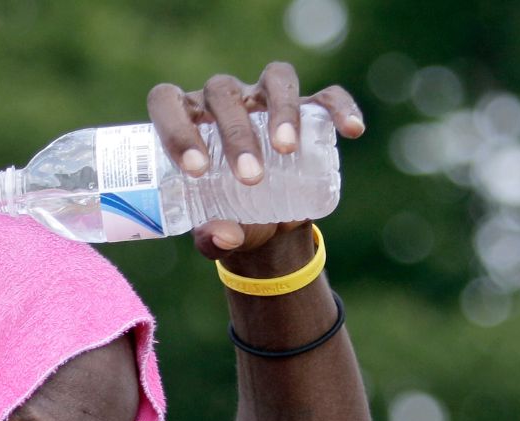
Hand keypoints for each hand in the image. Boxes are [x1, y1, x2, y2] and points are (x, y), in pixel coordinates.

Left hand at [147, 63, 364, 277]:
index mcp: (186, 118)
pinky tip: (351, 130)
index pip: (168, 101)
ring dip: (282, 110)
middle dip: (236, 134)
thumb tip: (224, 236)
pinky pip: (326, 96)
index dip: (176, 128)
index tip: (197, 169)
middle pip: (223, 93)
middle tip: (250, 177)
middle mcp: (224, 99)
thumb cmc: (226, 214)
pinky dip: (341, 108)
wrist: (266, 220)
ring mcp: (265, 97)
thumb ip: (211, 239)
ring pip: (273, 81)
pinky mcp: (308, 108)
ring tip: (287, 149)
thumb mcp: (213, 231)